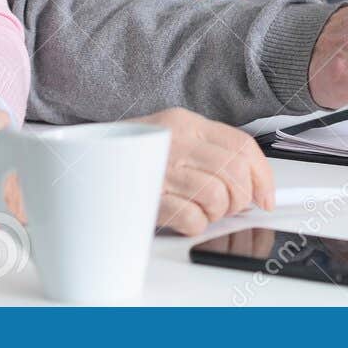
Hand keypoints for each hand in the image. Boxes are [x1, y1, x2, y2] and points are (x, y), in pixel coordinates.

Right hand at [136, 107, 274, 235]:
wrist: (82, 166)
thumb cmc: (130, 156)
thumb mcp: (172, 139)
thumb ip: (209, 151)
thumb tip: (250, 181)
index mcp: (185, 123)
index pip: (242, 146)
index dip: (262, 176)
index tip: (265, 197)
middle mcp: (175, 142)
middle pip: (235, 173)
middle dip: (240, 198)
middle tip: (229, 206)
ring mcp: (161, 170)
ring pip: (218, 197)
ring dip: (216, 213)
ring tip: (201, 210)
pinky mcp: (148, 199)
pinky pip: (192, 219)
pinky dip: (195, 225)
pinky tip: (184, 217)